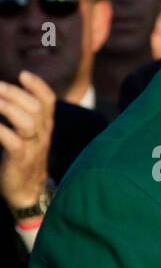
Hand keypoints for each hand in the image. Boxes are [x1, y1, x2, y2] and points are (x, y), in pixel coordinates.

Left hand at [0, 71, 55, 211]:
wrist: (28, 192)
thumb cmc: (23, 158)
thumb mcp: (28, 135)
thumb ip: (21, 115)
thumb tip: (5, 96)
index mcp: (45, 127)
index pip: (49, 102)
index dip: (39, 86)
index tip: (23, 75)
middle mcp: (42, 135)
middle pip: (36, 107)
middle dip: (14, 93)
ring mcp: (33, 148)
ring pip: (28, 122)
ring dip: (8, 108)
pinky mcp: (20, 160)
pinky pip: (13, 141)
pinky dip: (0, 130)